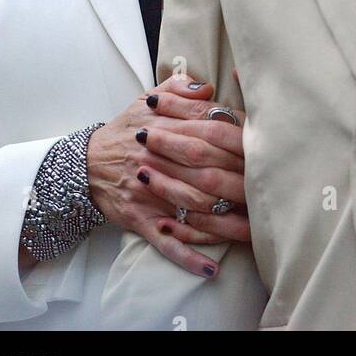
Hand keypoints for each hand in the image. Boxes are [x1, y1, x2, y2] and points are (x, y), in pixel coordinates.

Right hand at [87, 74, 248, 277]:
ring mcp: (149, 192)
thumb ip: (179, 88)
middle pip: (206, 170)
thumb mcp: (148, 100)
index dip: (238, 140)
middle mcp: (158, 159)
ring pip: (193, 209)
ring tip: (255, 232)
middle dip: (239, 181)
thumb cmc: (127, 130)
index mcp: (163, 127)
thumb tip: (208, 87)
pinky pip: (166, 242)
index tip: (264, 149)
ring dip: (225, 223)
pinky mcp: (140, 220)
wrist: (86, 164)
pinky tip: (211, 268)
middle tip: (269, 191)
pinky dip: (188, 257)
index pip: (208, 130)